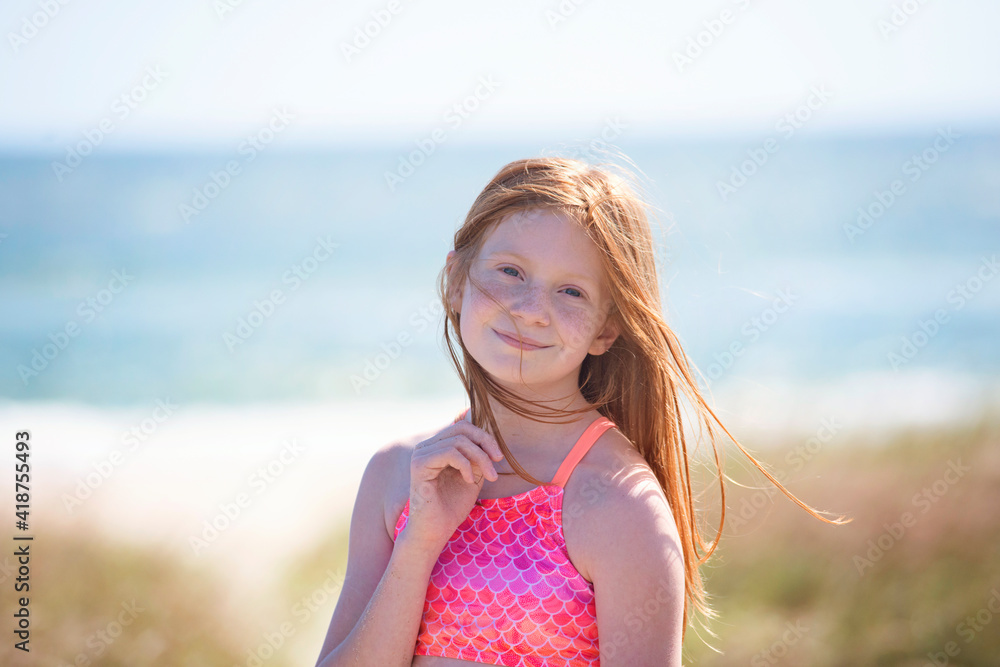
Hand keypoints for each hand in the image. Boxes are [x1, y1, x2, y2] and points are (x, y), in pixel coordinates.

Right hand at [404, 419, 504, 550]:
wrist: (435, 531)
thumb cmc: (452, 507)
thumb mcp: (472, 475)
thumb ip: (477, 456)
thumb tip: (490, 435)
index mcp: (436, 447)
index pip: (462, 427)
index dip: (484, 437)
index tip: (498, 456)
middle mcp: (426, 447)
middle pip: (461, 429)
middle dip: (485, 442)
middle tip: (498, 461)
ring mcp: (420, 454)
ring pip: (458, 441)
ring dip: (480, 458)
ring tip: (489, 477)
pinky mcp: (419, 465)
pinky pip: (450, 453)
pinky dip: (466, 465)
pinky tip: (469, 481)